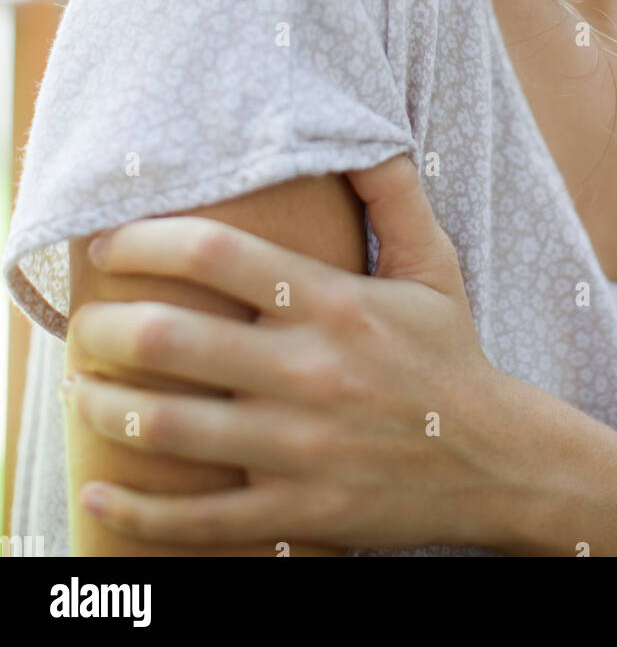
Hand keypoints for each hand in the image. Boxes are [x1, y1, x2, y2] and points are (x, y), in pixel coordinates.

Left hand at [65, 155, 523, 549]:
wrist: (498, 462)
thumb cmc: (450, 354)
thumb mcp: (434, 265)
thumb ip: (393, 193)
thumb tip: (361, 129)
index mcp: (336, 303)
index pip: (216, 253)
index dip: (144, 240)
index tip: (108, 242)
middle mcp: (311, 372)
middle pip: (170, 339)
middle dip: (105, 328)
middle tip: (86, 325)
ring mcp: (301, 448)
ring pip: (168, 428)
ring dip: (104, 408)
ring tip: (84, 391)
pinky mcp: (299, 513)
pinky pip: (198, 519)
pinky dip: (138, 511)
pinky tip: (103, 494)